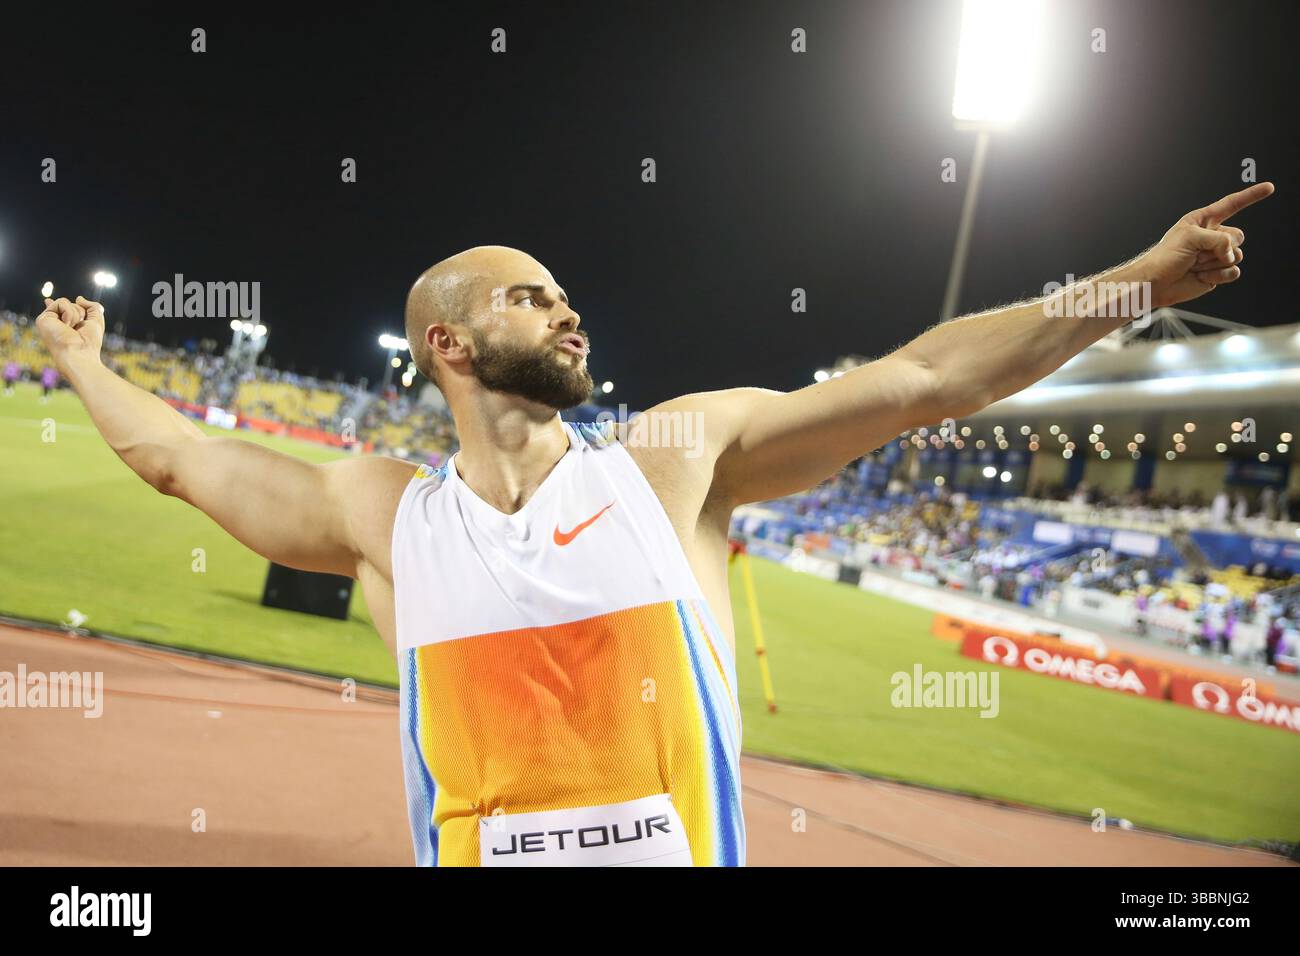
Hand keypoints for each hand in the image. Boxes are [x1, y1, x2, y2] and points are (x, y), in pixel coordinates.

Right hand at [35, 296, 105, 369]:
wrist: (79, 354)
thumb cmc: (89, 342)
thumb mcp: (96, 321)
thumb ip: (92, 307)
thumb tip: (78, 298)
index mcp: (66, 327)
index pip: (60, 313)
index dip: (56, 306)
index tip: (48, 301)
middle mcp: (56, 324)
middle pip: (72, 305)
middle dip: (81, 314)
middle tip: (78, 330)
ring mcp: (49, 321)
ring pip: (65, 302)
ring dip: (76, 314)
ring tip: (72, 329)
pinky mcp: (43, 319)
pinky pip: (61, 303)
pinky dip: (69, 313)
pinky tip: (66, 325)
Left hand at [1138, 182, 1273, 308]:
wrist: (1156, 283)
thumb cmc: (1165, 257)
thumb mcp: (1189, 237)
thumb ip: (1217, 238)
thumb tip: (1231, 255)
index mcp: (1203, 221)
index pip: (1231, 205)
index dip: (1251, 196)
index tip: (1269, 188)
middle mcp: (1212, 237)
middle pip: (1238, 236)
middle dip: (1220, 246)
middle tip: (1197, 254)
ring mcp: (1216, 255)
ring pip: (1237, 255)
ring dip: (1215, 262)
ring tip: (1195, 265)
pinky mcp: (1217, 273)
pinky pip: (1233, 272)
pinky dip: (1218, 275)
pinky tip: (1202, 276)